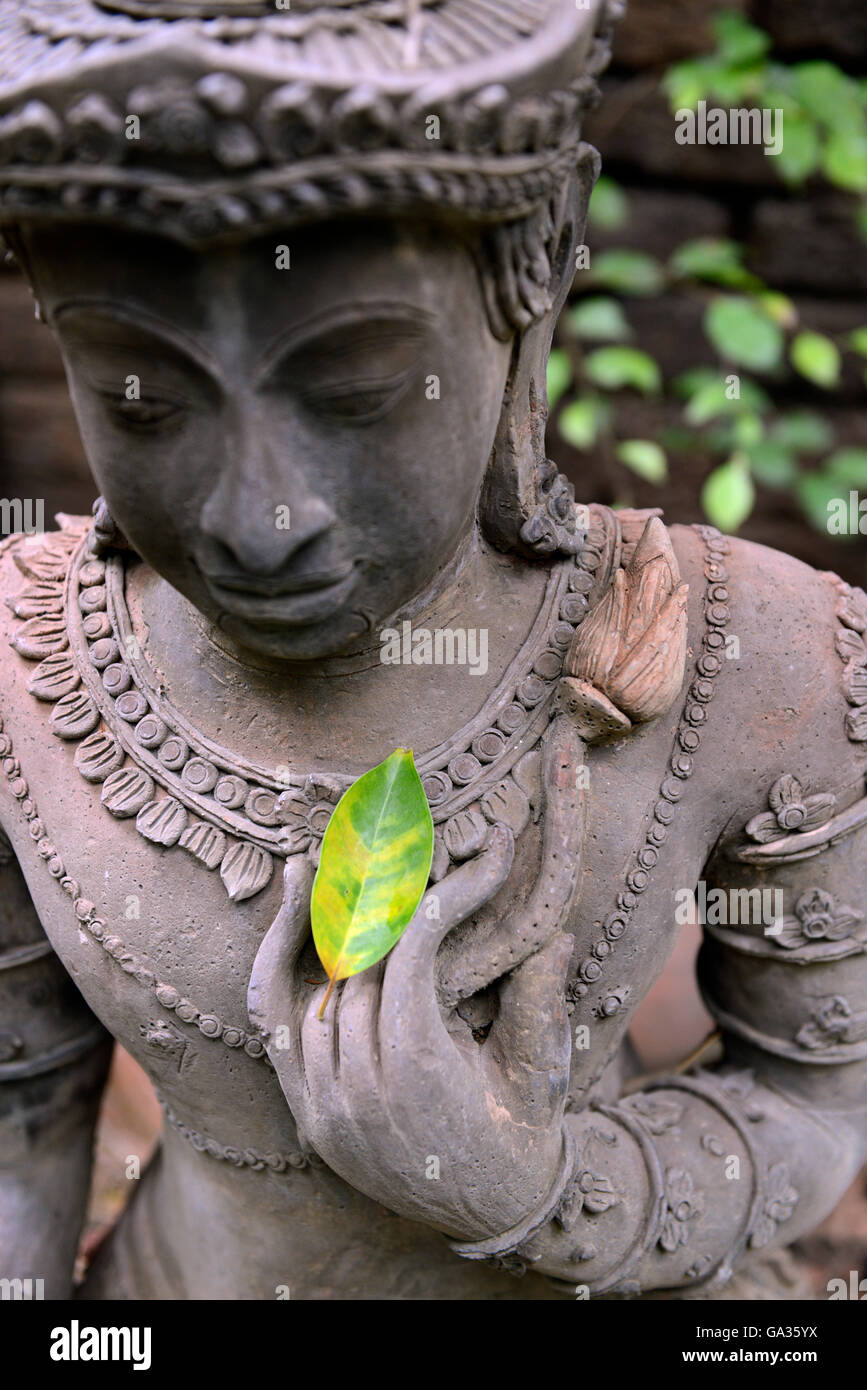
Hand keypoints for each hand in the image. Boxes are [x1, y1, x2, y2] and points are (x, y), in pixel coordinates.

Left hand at [248, 827, 573, 1240]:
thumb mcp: (540, 1074)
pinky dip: (276, 970)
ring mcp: (324, 1103)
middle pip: (357, 965)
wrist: (490, 1215)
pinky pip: (274, 1028)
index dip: (443, 899)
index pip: (413, 954)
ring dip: (323, 925)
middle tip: (398, 847)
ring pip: (310, 989)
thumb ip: (539, 1005)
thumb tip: (552, 935)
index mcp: (419, 1072)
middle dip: (383, 901)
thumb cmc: (520, 1135)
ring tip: (328, 864)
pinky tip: (287, 919)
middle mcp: (359, 1088)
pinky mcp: (307, 1112)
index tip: (477, 863)